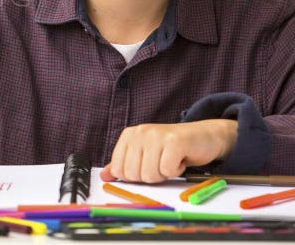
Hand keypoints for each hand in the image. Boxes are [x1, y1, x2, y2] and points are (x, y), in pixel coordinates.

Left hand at [100, 119, 237, 182]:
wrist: (203, 137)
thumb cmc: (172, 148)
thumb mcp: (145, 154)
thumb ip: (124, 164)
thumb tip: (104, 175)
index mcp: (129, 135)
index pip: (119, 169)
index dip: (135, 175)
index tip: (148, 165)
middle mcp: (140, 132)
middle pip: (133, 174)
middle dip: (151, 176)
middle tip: (162, 163)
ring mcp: (156, 135)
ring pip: (150, 175)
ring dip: (164, 174)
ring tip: (171, 160)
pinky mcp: (174, 142)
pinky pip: (168, 171)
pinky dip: (177, 171)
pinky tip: (180, 159)